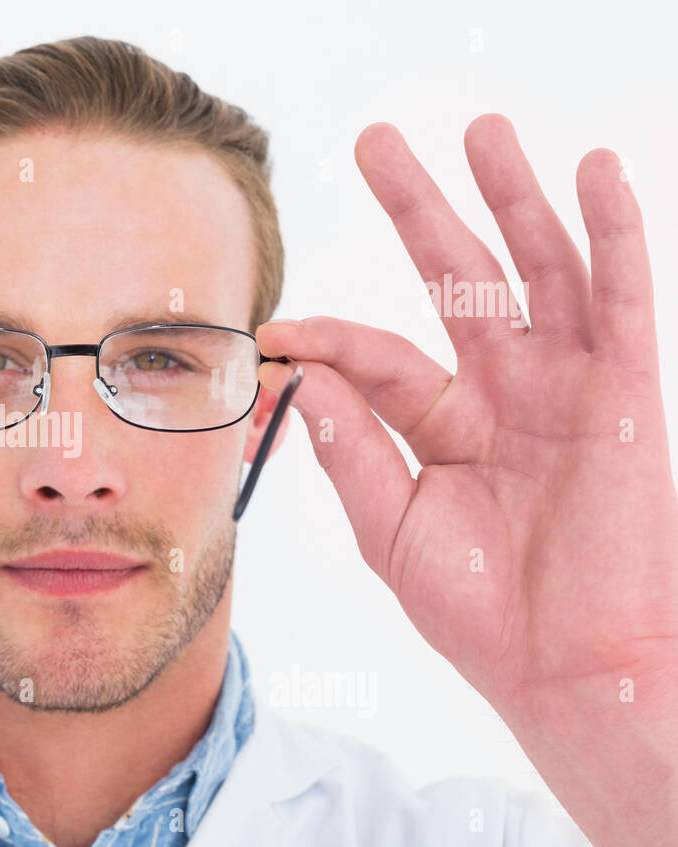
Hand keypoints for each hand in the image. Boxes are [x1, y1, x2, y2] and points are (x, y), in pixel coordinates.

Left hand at [255, 115, 677, 846]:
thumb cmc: (483, 613)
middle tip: (377, 142)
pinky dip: (612, 237)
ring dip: (513, 197)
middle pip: (457, 280)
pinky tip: (592, 175)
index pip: (377, 357)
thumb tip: (300, 379)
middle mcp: (504, 393)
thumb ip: (351, 451)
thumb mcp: (393, 528)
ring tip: (483, 129)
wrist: (566, 667)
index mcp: (445, 426)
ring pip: (539, 270)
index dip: (326, 340)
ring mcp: (564, 386)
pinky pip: (621, 301)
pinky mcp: (623, 396)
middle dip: (420, 209)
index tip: (272, 330)